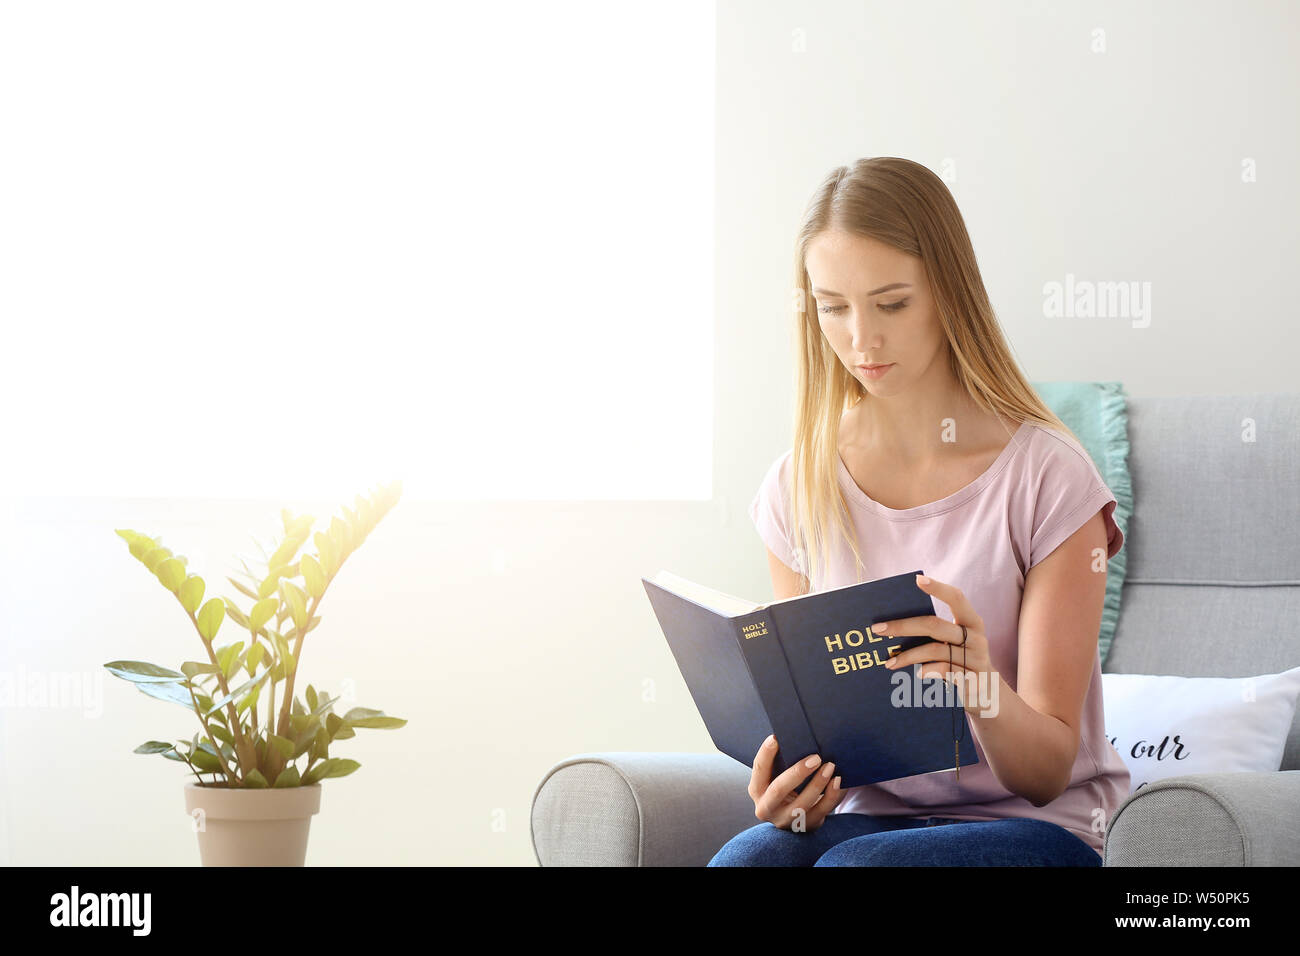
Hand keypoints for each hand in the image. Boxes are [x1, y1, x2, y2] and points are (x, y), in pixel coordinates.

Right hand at [748, 734, 843, 831]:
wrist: (795, 816)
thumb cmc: (786, 786)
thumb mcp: (776, 777)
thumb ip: (781, 762)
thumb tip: (798, 738)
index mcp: (757, 790)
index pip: (759, 769)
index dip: (766, 754)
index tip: (776, 738)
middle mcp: (767, 808)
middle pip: (779, 790)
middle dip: (797, 772)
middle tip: (815, 757)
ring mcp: (786, 821)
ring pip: (802, 804)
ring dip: (818, 784)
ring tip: (830, 766)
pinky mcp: (806, 826)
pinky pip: (822, 811)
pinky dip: (832, 795)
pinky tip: (838, 781)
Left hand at [877, 573, 998, 714]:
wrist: (987, 693)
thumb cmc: (962, 661)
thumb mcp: (955, 643)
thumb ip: (936, 632)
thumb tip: (894, 626)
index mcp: (973, 622)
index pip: (957, 598)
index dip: (938, 588)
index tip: (918, 580)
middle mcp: (977, 638)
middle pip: (935, 626)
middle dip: (903, 626)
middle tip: (878, 629)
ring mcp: (977, 659)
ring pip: (935, 650)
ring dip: (908, 656)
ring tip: (889, 662)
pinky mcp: (973, 680)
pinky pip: (944, 671)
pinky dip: (927, 671)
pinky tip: (917, 674)